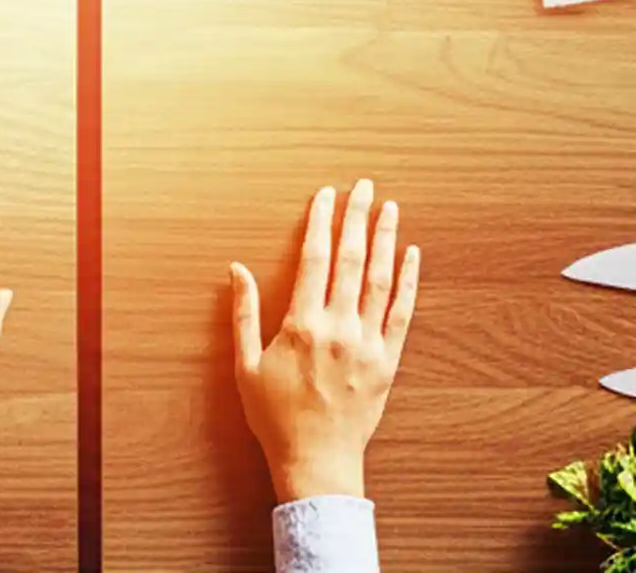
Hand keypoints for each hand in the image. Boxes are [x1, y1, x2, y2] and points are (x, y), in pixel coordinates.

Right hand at [230, 180, 420, 502]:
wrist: (315, 460)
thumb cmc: (274, 416)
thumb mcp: (246, 364)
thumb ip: (243, 313)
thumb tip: (236, 270)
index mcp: (302, 325)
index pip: (314, 259)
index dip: (320, 222)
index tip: (325, 195)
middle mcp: (338, 328)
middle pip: (350, 260)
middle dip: (356, 218)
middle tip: (362, 187)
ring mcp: (367, 344)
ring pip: (380, 280)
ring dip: (385, 239)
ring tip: (388, 208)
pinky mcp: (387, 362)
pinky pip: (401, 313)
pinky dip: (408, 281)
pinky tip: (411, 255)